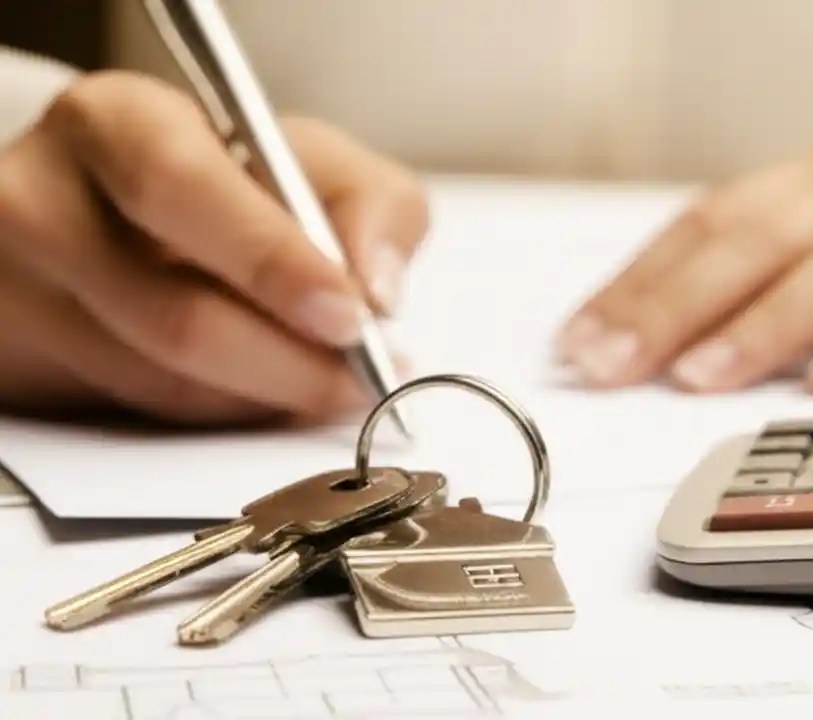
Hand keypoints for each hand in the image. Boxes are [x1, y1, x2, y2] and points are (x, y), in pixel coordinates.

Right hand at [0, 71, 427, 423]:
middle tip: (359, 377)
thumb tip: (377, 289)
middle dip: (290, 362)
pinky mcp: (24, 367)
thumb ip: (370, 203)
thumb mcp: (309, 157)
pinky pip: (142, 417)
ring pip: (163, 384)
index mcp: (115, 123)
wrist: (112, 211)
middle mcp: (44, 203)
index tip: (351, 315)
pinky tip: (271, 393)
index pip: (181, 189)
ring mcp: (21, 295)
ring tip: (333, 384)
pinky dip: (227, 415)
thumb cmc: (224, 179)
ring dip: (268, 399)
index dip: (274, 263)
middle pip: (173, 315)